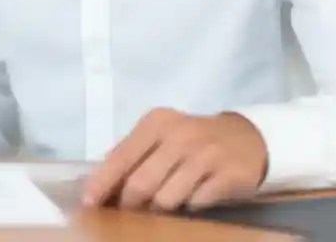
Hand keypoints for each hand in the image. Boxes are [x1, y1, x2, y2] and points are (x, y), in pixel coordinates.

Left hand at [82, 109, 267, 211]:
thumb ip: (132, 154)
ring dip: (159, 209)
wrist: (247, 139)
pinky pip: (195, 204)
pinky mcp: (227, 175)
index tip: (88, 203)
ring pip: (166, 198)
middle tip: (128, 212)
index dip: (102, 183)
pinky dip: (189, 206)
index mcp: (156, 123)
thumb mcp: (161, 136)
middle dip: (129, 204)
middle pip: (140, 184)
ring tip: (163, 203)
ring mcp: (205, 155)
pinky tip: (193, 196)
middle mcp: (179, 135)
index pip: (120, 157)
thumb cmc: (192, 141)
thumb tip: (99, 183)